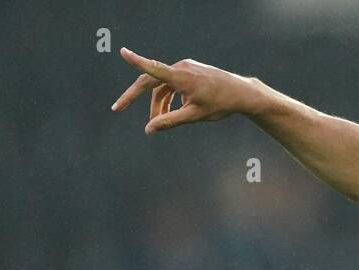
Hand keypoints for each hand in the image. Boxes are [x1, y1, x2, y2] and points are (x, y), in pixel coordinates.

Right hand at [111, 47, 258, 133]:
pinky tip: (171, 111)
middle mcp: (181, 68)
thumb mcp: (193, 116)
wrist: (241, 93)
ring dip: (158, 103)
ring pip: (162, 86)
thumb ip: (169, 121)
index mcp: (181, 77)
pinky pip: (172, 84)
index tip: (123, 52)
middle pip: (151, 82)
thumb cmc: (220, 104)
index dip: (136, 61)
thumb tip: (149, 129)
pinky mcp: (190, 70)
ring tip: (159, 121)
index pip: (153, 68)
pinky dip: (169, 97)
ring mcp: (185, 67)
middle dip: (135, 97)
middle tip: (118, 108)